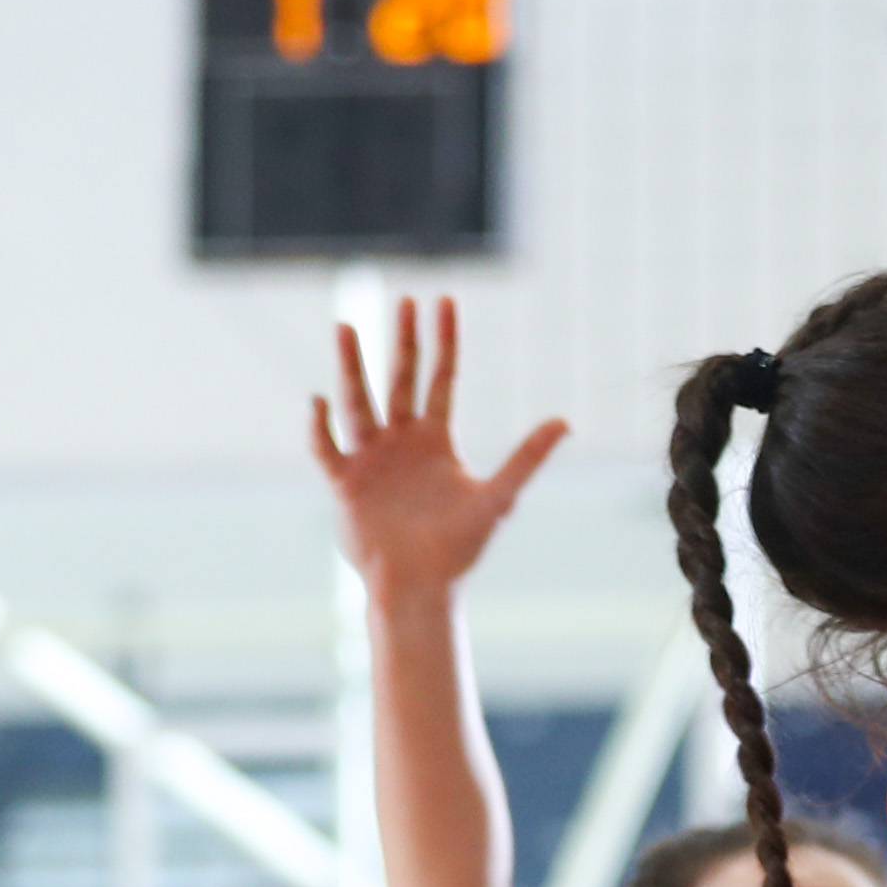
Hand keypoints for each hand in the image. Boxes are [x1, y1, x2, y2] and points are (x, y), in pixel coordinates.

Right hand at [309, 295, 566, 597]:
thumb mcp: (499, 497)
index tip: (444, 301)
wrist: (421, 587)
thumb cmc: (459, 548)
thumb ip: (528, 457)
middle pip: (400, 379)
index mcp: (436, 441)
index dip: (443, 341)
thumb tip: (567, 422)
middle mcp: (402, 442)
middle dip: (402, 341)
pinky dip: (321, 426)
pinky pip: (327, 447)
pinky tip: (319, 401)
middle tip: (405, 300)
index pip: (440, 378)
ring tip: (346, 326)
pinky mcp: (345, 482)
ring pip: (358, 401)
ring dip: (352, 366)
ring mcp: (371, 459)